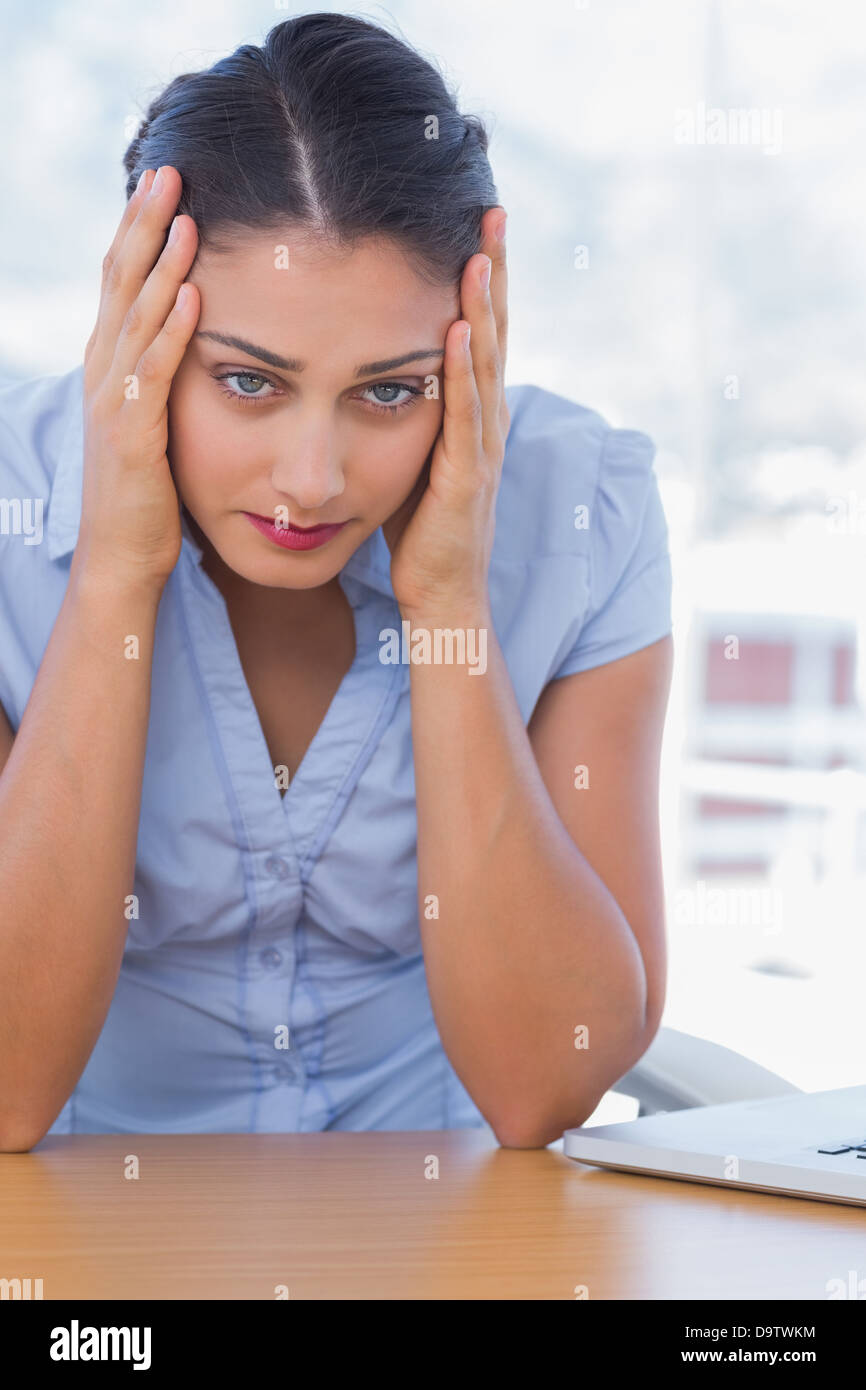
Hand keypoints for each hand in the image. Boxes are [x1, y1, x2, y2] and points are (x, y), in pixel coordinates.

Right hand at [75, 165, 200, 594]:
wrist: (123, 557)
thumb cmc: (149, 491)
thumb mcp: (155, 418)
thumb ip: (164, 374)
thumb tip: (193, 333)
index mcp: (110, 363)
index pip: (120, 280)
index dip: (139, 229)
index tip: (163, 181)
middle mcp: (104, 372)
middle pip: (120, 281)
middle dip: (144, 224)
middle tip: (168, 170)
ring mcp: (114, 401)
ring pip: (136, 317)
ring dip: (161, 264)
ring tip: (184, 215)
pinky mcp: (134, 435)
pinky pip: (154, 373)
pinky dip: (172, 331)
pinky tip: (191, 296)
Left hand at [382, 207, 509, 619]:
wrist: (443, 593)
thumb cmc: (422, 528)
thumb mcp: (412, 453)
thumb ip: (408, 410)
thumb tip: (378, 366)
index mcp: (473, 412)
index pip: (479, 330)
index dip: (482, 277)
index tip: (476, 222)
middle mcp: (487, 420)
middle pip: (493, 331)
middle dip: (493, 270)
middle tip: (492, 209)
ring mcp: (481, 448)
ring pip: (484, 364)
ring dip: (483, 306)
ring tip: (479, 252)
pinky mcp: (464, 477)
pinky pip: (464, 415)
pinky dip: (462, 370)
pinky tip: (457, 331)